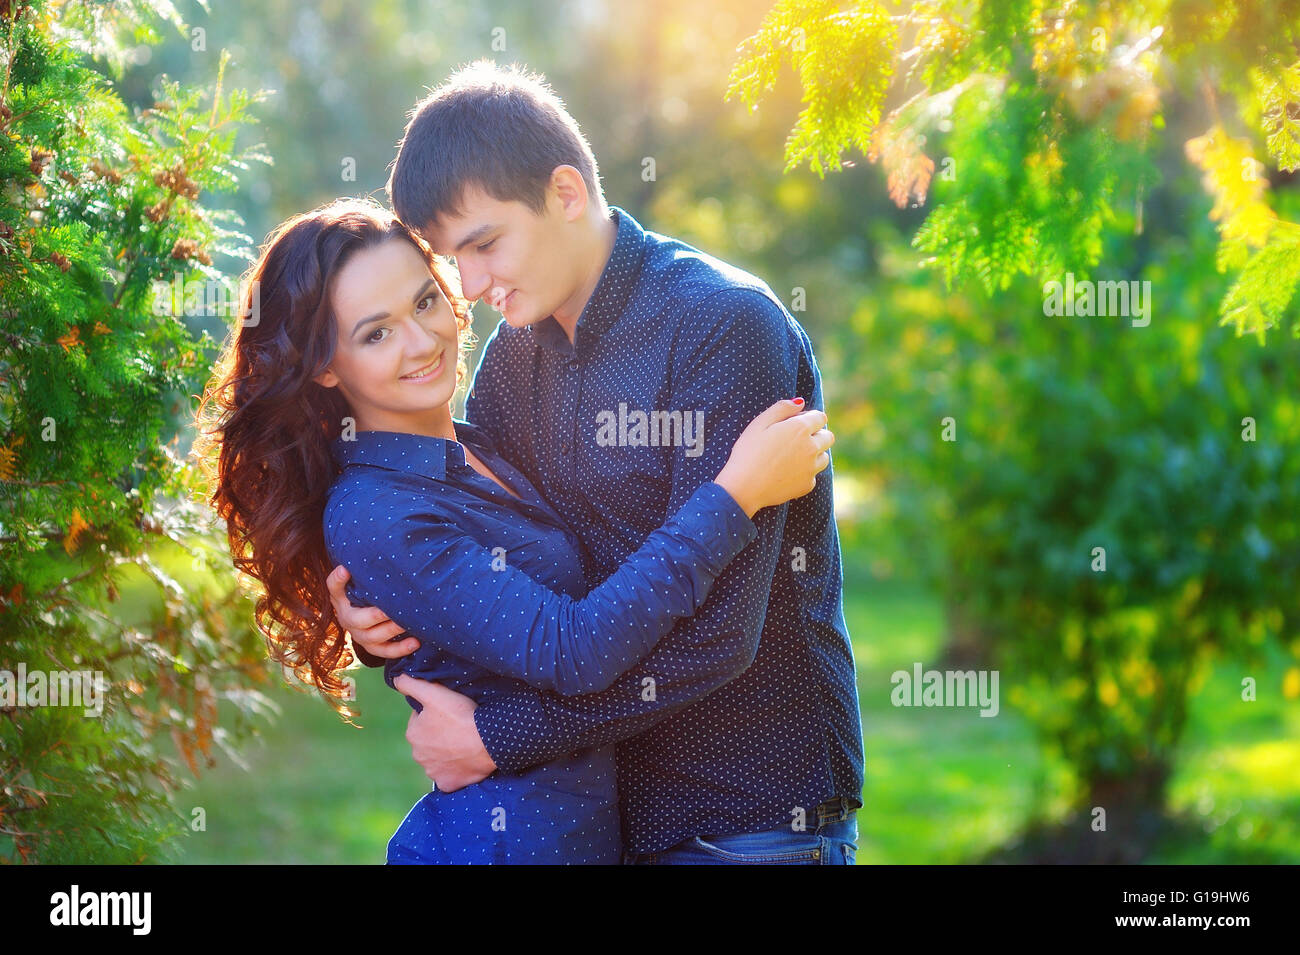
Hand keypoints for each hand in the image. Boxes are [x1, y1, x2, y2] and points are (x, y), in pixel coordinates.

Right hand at [327, 565, 418, 659]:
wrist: (363, 616)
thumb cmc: (362, 594)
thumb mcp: (355, 581)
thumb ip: (354, 572)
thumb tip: (348, 564)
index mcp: (341, 600)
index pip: (334, 587)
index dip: (338, 580)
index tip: (346, 569)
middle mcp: (348, 620)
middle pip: (358, 620)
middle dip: (376, 615)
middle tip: (392, 608)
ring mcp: (361, 637)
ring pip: (374, 638)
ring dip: (391, 631)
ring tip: (407, 623)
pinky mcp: (374, 648)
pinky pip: (385, 651)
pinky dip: (400, 649)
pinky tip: (415, 642)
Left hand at [393, 674, 496, 791]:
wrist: (488, 741)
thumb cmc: (461, 715)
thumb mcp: (434, 693)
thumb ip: (411, 684)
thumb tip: (396, 679)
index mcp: (413, 734)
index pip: (421, 719)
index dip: (436, 713)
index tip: (450, 711)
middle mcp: (418, 755)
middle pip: (429, 740)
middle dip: (439, 733)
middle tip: (459, 725)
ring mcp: (433, 772)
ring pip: (438, 758)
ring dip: (447, 752)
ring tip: (465, 742)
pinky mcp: (448, 784)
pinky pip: (449, 776)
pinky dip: (455, 770)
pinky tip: (465, 760)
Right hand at [714, 399, 834, 516]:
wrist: (743, 488)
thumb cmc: (747, 453)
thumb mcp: (759, 423)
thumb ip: (782, 408)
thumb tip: (800, 402)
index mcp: (800, 428)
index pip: (820, 417)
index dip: (808, 418)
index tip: (795, 424)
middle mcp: (812, 447)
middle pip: (828, 437)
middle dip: (816, 435)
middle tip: (795, 441)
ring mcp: (812, 468)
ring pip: (823, 457)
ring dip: (814, 454)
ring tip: (791, 458)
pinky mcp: (808, 485)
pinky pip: (813, 475)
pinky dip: (804, 473)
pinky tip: (786, 473)